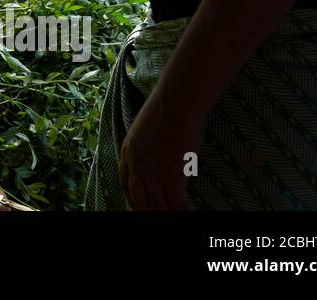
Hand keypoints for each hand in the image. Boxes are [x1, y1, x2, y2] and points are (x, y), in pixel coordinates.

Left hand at [118, 89, 204, 209]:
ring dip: (167, 212)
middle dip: (148, 210)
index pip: (125, 182)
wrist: (176, 101)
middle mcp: (137, 163)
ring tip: (178, 215)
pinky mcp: (171, 173)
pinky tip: (190, 212)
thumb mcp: (147, 128)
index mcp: (128, 150)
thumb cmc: (169, 108)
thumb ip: (149, 145)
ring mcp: (153, 170)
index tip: (139, 207)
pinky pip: (176, 202)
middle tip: (159, 215)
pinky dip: (182, 211)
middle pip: (139, 198)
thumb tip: (161, 155)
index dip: (133, 198)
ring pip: (158, 204)